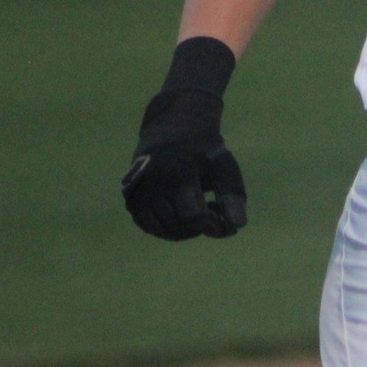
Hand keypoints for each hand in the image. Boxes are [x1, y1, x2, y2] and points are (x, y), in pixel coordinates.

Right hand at [121, 88, 247, 239]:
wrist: (171, 134)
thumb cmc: (203, 154)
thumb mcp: (224, 167)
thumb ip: (233, 197)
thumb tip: (235, 227)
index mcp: (177, 173)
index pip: (193, 217)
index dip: (211, 222)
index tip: (218, 210)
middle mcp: (152, 185)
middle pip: (180, 227)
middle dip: (200, 224)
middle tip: (209, 205)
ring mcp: (137, 193)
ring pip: (166, 232)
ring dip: (186, 228)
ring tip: (195, 205)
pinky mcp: (130, 202)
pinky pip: (153, 229)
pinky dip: (169, 226)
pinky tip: (179, 209)